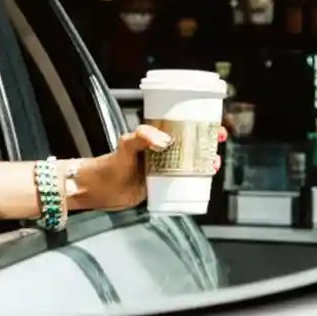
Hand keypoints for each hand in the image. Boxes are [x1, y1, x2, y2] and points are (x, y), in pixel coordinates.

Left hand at [71, 125, 225, 211]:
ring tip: (213, 164)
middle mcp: (161, 153)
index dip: (200, 126)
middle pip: (192, 145)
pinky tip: (203, 182)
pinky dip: (196, 182)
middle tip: (217, 144)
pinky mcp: (161, 187)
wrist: (99, 190)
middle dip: (208, 144)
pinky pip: (183, 184)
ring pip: (191, 165)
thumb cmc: (108, 164)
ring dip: (205, 163)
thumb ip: (141, 137)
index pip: (183, 127)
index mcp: (154, 138)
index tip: (213, 127)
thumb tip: (163, 141)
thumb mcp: (125, 144)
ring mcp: (162, 170)